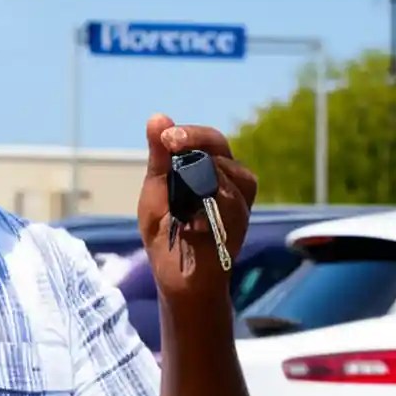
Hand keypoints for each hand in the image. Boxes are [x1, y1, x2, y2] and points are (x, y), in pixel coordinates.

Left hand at [137, 114, 257, 306]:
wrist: (175, 278)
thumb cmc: (166, 233)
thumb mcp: (156, 190)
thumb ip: (159, 158)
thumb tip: (157, 117)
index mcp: (211, 170)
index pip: (209, 140)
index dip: (190, 134)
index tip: (166, 136)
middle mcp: (230, 182)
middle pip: (222, 149)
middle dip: (196, 141)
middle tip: (171, 143)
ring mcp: (238, 204)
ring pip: (232, 173)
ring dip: (203, 172)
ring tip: (180, 184)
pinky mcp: (239, 226)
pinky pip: (233, 204)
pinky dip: (213, 202)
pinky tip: (194, 210)